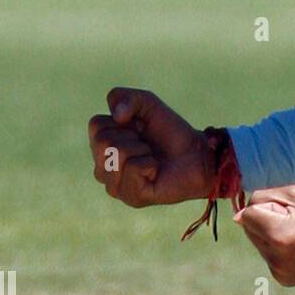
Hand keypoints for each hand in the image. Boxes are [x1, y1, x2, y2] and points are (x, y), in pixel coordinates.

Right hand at [88, 87, 211, 207]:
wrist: (198, 154)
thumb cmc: (170, 132)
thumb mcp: (147, 103)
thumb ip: (126, 96)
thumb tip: (118, 115)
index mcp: (101, 146)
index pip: (96, 125)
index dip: (123, 121)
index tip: (139, 128)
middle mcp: (102, 168)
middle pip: (103, 141)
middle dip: (132, 137)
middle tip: (147, 145)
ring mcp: (115, 186)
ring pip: (116, 155)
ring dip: (142, 150)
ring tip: (152, 158)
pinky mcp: (132, 197)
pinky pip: (133, 169)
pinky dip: (150, 164)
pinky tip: (156, 171)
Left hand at [235, 187, 294, 285]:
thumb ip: (263, 199)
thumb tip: (238, 217)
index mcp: (278, 234)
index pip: (248, 214)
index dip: (267, 206)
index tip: (290, 210)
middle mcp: (276, 257)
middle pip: (250, 230)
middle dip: (266, 220)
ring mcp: (280, 271)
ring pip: (258, 244)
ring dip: (271, 235)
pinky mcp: (285, 279)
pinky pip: (270, 257)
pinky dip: (279, 249)